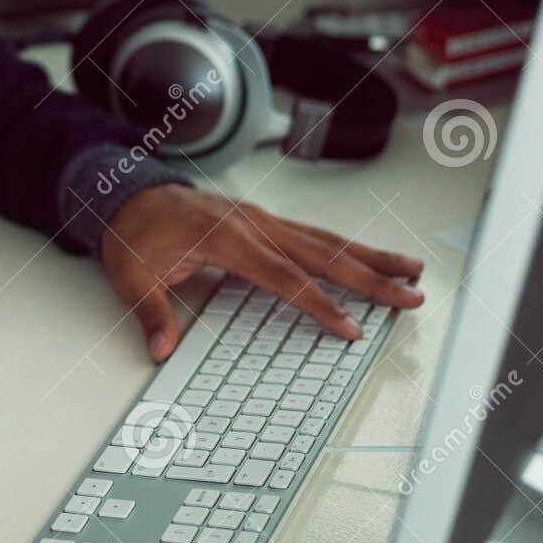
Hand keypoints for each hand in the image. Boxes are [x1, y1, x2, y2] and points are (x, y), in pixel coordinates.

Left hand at [101, 184, 423, 360]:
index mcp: (226, 238)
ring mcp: (261, 219)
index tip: (351, 328)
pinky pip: (312, 235)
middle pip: (322, 254)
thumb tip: (159, 349)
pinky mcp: (263, 221)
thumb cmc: (135, 233)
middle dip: (371, 277)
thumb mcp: (133, 276)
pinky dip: (346, 247)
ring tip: (411, 270)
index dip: (319, 305)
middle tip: (412, 295)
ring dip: (370, 256)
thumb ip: (151, 313)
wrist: (130, 193)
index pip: (284, 278)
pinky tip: (369, 258)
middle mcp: (253, 224)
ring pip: (326, 240)